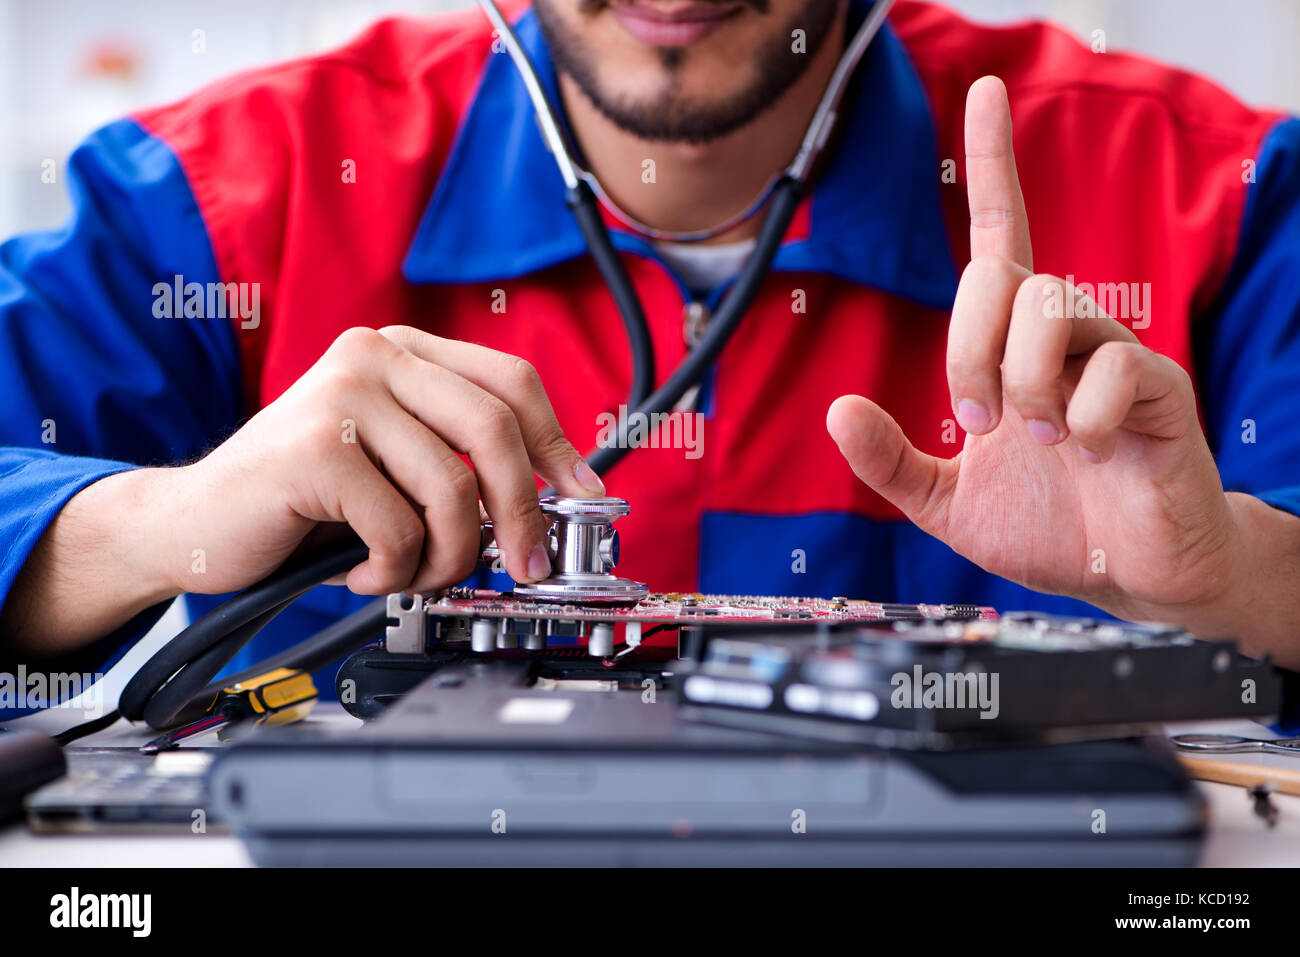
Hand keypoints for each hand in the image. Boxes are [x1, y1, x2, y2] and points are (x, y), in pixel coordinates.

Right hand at [170, 326, 603, 594]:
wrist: (194, 524)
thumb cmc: (304, 504)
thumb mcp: (397, 469)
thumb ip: (461, 465)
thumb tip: (554, 500)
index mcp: (401, 352)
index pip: (510, 384)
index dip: (556, 445)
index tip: (582, 495)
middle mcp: (373, 357)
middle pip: (495, 430)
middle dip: (522, 513)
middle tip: (525, 563)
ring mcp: (341, 396)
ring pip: (453, 490)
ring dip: (446, 557)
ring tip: (412, 574)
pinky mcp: (315, 449)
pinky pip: (399, 528)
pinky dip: (393, 571)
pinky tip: (362, 572)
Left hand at [826, 76, 1243, 626]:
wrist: (1126, 578)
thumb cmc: (1050, 528)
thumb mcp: (945, 503)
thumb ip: (891, 462)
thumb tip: (837, 411)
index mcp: (1013, 349)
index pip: (1000, 237)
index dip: (990, 165)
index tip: (984, 94)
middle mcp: (1063, 337)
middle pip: (1004, 279)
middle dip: (968, 351)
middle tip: (978, 423)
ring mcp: (1114, 357)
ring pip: (1054, 306)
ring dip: (1022, 380)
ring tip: (1034, 438)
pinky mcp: (1158, 390)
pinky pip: (1114, 367)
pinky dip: (1082, 416)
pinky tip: (1087, 451)